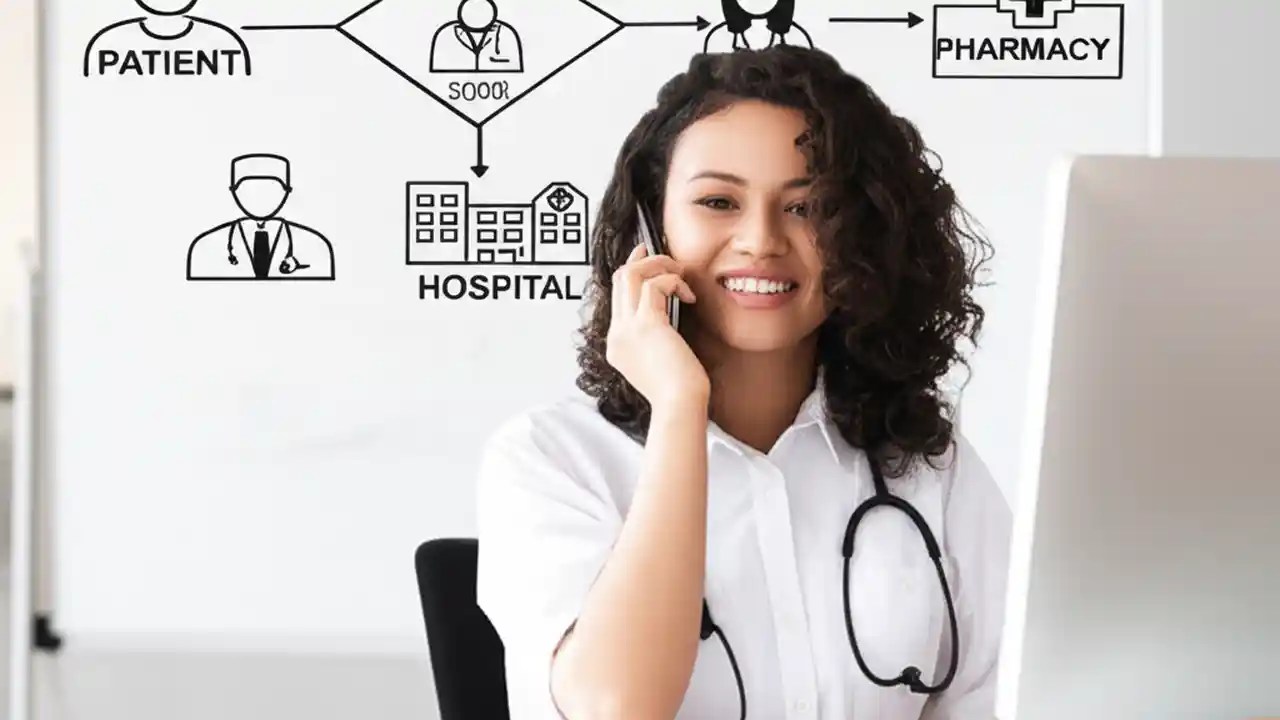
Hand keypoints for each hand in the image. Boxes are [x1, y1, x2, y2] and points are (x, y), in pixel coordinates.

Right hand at [605, 244, 707, 411]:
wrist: (679, 405)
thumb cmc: (679, 390)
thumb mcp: (659, 362)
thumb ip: (655, 340)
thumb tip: (667, 321)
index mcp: (618, 345)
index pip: (618, 298)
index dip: (632, 273)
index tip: (647, 259)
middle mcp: (617, 334)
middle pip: (618, 280)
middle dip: (641, 260)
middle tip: (663, 255)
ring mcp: (627, 329)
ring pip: (630, 274)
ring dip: (658, 266)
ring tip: (680, 273)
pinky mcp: (646, 325)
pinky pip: (654, 286)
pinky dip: (673, 282)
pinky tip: (689, 296)